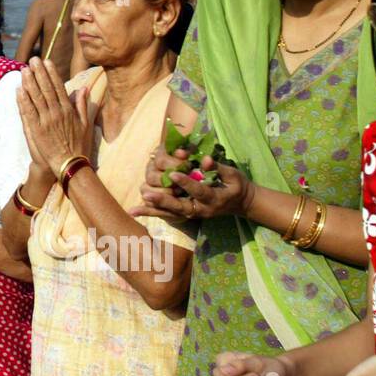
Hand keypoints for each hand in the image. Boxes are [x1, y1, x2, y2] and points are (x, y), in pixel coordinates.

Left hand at [17, 58, 92, 175]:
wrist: (69, 165)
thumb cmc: (79, 145)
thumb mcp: (85, 124)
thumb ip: (82, 105)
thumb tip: (83, 88)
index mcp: (68, 110)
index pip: (58, 87)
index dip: (52, 73)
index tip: (47, 62)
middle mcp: (56, 113)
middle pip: (45, 89)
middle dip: (39, 73)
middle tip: (33, 59)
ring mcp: (45, 121)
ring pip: (36, 98)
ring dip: (29, 82)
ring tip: (24, 69)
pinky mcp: (35, 130)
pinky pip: (27, 112)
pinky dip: (23, 100)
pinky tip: (18, 89)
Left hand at [132, 149, 251, 221]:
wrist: (241, 203)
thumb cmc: (236, 185)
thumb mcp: (233, 175)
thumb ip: (218, 168)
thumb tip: (205, 160)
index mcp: (214, 198)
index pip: (198, 191)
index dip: (186, 182)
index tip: (173, 173)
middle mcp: (201, 209)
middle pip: (179, 207)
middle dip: (162, 201)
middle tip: (147, 195)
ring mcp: (193, 214)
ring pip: (169, 214)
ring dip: (151, 211)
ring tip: (134, 210)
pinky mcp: (186, 214)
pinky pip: (166, 215)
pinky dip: (151, 213)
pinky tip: (135, 211)